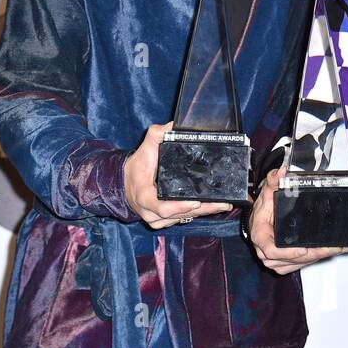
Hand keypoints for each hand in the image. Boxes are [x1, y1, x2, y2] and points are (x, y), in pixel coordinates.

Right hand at [123, 121, 237, 228]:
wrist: (124, 183)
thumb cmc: (136, 167)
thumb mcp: (143, 150)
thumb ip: (156, 136)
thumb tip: (173, 125)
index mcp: (144, 197)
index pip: (162, 207)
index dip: (180, 206)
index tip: (196, 201)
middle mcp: (150, 212)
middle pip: (179, 215)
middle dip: (202, 210)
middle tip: (222, 204)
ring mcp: (156, 220)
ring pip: (182, 218)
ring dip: (203, 213)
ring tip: (223, 205)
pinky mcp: (162, 222)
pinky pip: (181, 219)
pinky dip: (196, 214)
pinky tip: (211, 208)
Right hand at [248, 166, 347, 274]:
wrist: (260, 220)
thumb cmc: (263, 209)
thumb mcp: (266, 192)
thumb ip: (273, 180)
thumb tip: (282, 172)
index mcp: (260, 236)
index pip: (272, 250)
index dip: (288, 253)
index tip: (303, 249)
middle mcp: (266, 251)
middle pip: (291, 259)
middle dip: (314, 254)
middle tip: (331, 247)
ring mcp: (275, 260)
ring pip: (298, 263)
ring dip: (318, 257)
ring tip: (336, 248)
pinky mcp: (284, 264)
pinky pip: (300, 265)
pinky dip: (316, 258)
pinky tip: (329, 251)